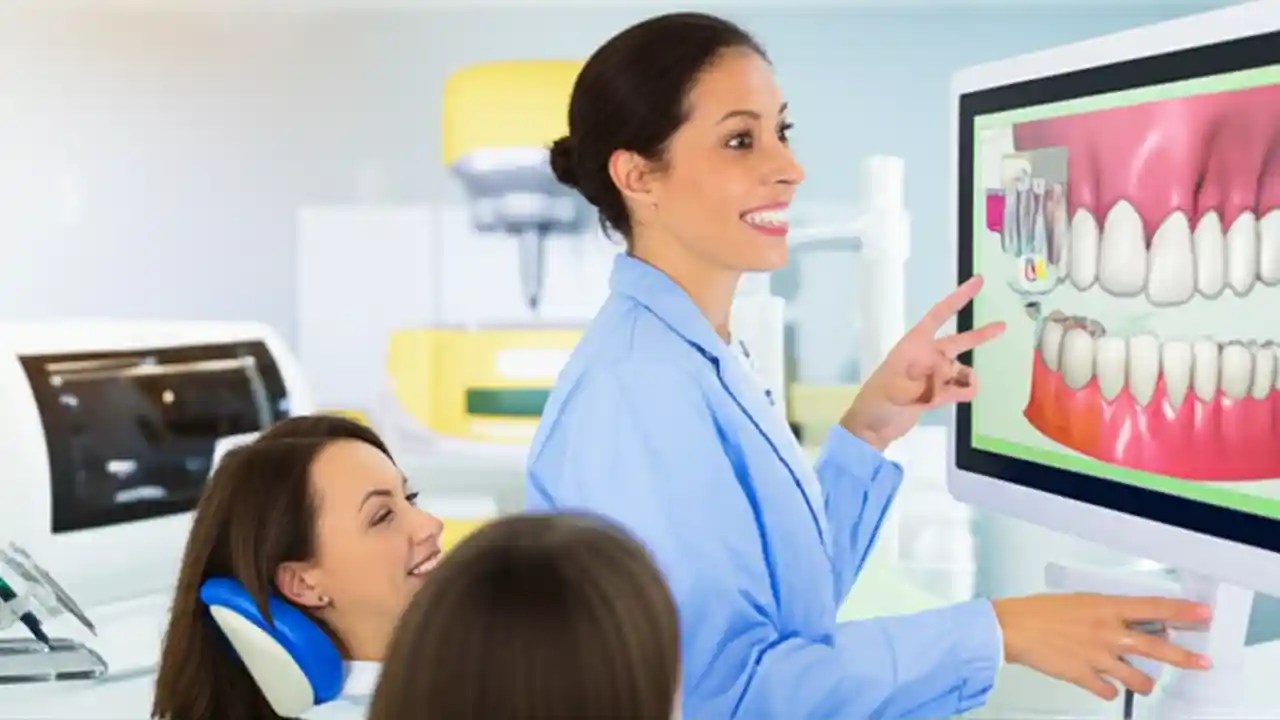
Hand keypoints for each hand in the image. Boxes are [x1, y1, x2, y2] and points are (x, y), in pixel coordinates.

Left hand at [840, 275, 1005, 450]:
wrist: (873, 428)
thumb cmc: (879, 401)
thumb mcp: (899, 386)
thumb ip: (928, 377)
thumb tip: (952, 369)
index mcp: (914, 345)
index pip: (939, 315)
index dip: (958, 298)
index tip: (977, 282)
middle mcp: (927, 356)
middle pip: (959, 341)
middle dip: (980, 334)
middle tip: (1003, 325)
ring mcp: (934, 376)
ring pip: (962, 370)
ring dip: (965, 379)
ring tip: (949, 391)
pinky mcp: (938, 394)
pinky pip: (962, 388)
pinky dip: (965, 392)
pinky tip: (957, 397)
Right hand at [992, 593, 1212, 699]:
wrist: (1013, 627)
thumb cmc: (1041, 610)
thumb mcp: (1080, 601)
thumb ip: (1107, 612)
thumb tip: (1128, 622)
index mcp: (1107, 607)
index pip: (1155, 607)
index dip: (1183, 612)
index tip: (1203, 615)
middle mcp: (1108, 632)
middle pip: (1157, 647)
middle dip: (1184, 657)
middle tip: (1203, 662)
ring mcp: (1098, 656)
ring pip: (1138, 677)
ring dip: (1145, 682)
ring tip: (1146, 683)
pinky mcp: (1084, 675)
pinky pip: (1108, 690)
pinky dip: (1109, 690)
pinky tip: (1106, 686)